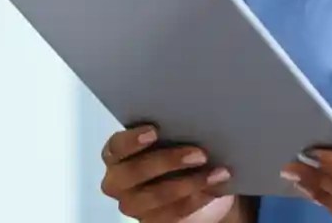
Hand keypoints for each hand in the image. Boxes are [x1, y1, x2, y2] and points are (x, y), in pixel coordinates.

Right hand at [99, 124, 235, 221]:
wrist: (192, 186)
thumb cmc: (176, 151)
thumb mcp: (173, 137)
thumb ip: (173, 129)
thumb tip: (194, 119)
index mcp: (116, 154)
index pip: (116, 146)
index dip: (132, 140)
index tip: (155, 131)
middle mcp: (117, 181)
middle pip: (134, 172)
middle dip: (168, 161)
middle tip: (199, 154)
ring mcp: (133, 204)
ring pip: (156, 195)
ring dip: (189, 183)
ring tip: (216, 172)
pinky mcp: (151, 221)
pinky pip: (173, 212)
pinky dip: (197, 198)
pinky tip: (215, 187)